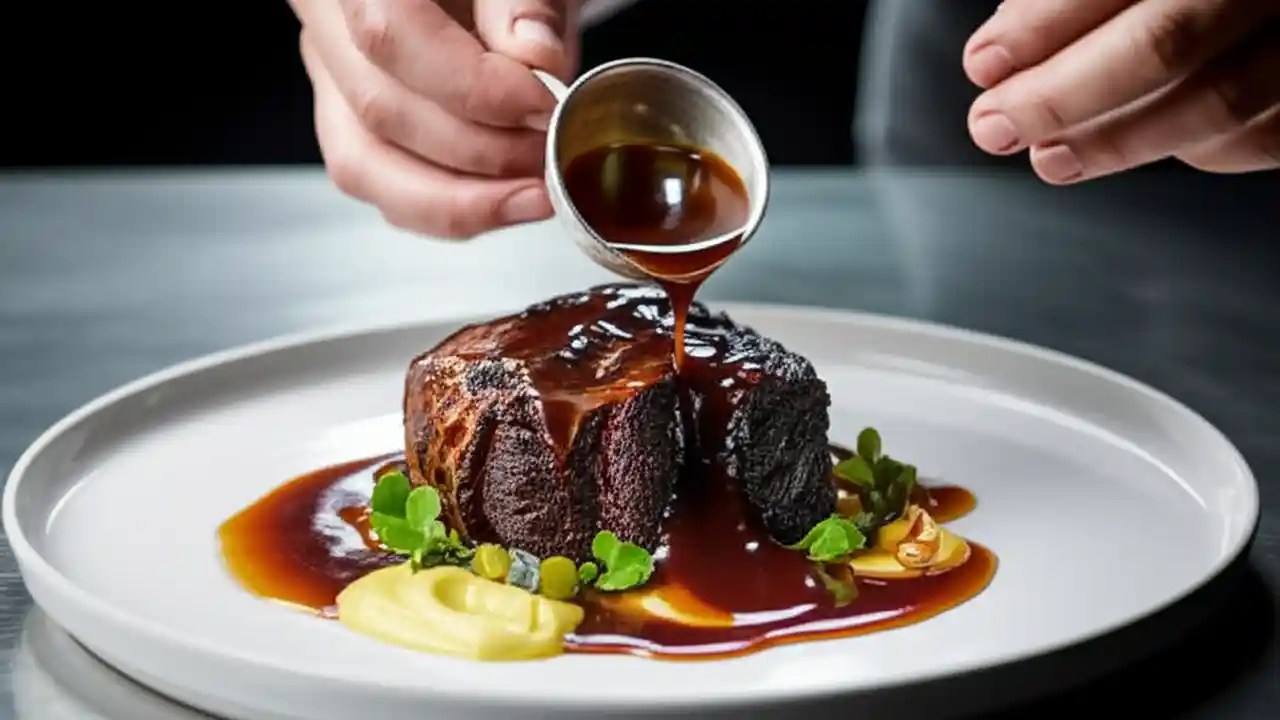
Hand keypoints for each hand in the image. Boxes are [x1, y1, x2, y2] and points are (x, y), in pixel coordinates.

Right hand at [289, 0, 578, 237]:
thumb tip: (537, 56)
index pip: (393, 35)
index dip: (473, 89)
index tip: (542, 110)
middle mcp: (323, 18)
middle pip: (378, 109)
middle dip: (479, 153)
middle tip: (550, 159)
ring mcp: (330, 70)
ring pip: (363, 164)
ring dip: (456, 201)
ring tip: (529, 197)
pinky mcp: (349, 114)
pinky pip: (379, 180)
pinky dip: (442, 206)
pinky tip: (499, 202)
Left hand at [962, 0, 1279, 183]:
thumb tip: (1009, 45)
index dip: (1045, 24)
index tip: (985, 63)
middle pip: (1167, 41)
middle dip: (1063, 96)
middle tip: (996, 125)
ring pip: (1221, 102)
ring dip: (1117, 141)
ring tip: (1049, 156)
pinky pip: (1270, 134)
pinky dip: (1200, 150)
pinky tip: (1141, 146)